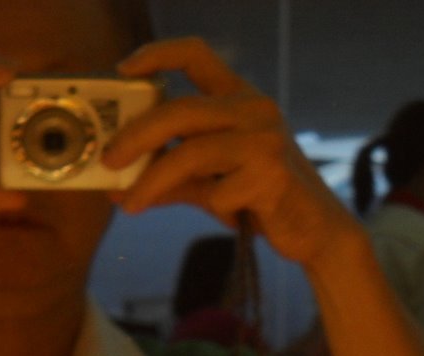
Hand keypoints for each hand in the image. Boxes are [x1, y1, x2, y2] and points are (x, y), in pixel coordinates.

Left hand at [102, 37, 353, 268]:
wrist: (315, 232)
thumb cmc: (258, 201)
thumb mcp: (210, 183)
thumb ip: (170, 178)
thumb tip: (117, 188)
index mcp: (239, 99)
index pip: (197, 55)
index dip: (157, 54)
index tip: (123, 70)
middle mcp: (255, 110)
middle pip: (180, 109)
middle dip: (136, 136)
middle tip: (109, 160)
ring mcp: (265, 140)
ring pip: (190, 152)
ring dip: (152, 181)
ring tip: (130, 204)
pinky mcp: (271, 174)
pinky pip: (217, 190)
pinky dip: (210, 205)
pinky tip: (227, 215)